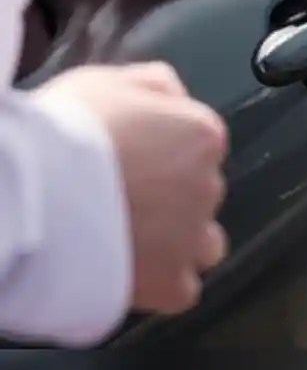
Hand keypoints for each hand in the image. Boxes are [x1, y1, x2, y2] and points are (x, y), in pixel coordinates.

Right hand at [35, 63, 229, 314]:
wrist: (34, 194)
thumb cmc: (62, 134)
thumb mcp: (106, 80)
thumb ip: (153, 84)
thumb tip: (173, 94)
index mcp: (200, 135)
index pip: (198, 145)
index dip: (160, 153)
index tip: (129, 160)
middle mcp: (209, 185)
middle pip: (198, 193)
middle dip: (168, 196)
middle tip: (118, 198)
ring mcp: (192, 237)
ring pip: (203, 244)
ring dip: (177, 242)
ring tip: (129, 239)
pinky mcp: (171, 283)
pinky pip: (181, 289)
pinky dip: (159, 284)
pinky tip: (129, 272)